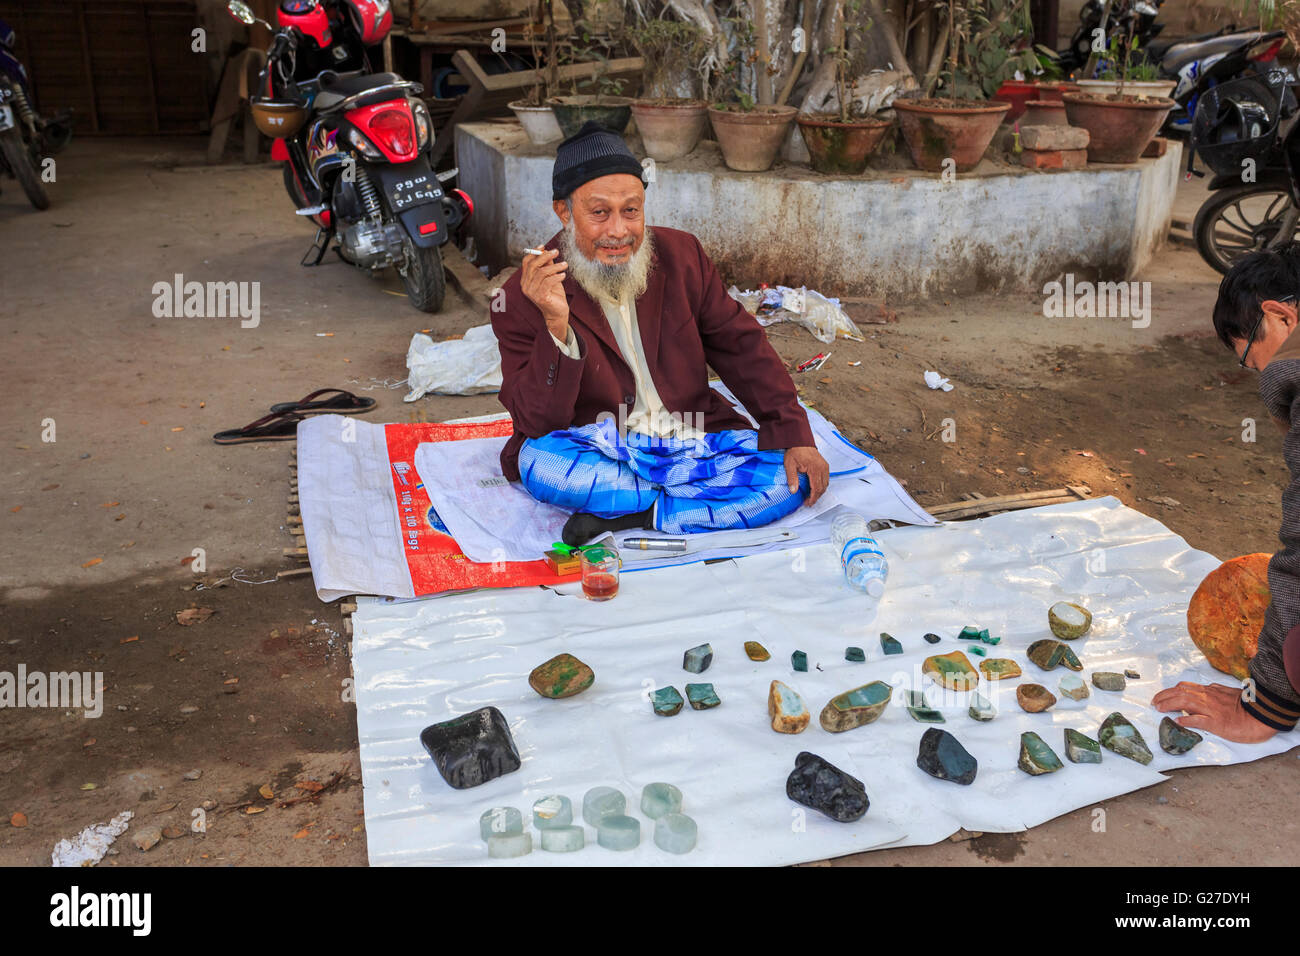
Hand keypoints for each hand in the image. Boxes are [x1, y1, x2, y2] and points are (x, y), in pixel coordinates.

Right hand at [520, 247, 569, 338]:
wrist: (557, 313)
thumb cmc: (554, 295)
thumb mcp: (551, 277)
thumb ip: (547, 265)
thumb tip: (547, 251)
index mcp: (526, 280)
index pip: (526, 262)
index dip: (534, 252)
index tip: (544, 246)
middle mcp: (526, 286)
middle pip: (533, 265)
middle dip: (545, 256)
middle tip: (556, 252)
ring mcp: (532, 292)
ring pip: (542, 272)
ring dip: (555, 266)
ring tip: (565, 265)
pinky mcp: (540, 296)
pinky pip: (548, 281)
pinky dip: (557, 276)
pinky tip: (563, 275)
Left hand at [784, 446, 828, 505]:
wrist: (800, 441)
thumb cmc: (795, 452)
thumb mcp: (789, 465)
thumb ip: (792, 478)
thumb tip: (793, 491)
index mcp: (815, 469)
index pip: (816, 488)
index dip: (813, 498)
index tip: (808, 503)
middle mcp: (823, 468)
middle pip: (823, 488)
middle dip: (816, 497)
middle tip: (808, 502)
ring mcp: (825, 467)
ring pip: (826, 484)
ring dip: (819, 492)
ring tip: (811, 497)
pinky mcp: (825, 465)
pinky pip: (826, 479)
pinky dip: (822, 486)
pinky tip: (815, 489)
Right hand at [1151, 681, 1276, 743]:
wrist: (1264, 713)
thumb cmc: (1243, 726)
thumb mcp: (1219, 729)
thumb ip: (1197, 722)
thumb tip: (1178, 719)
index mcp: (1204, 705)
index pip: (1178, 701)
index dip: (1166, 704)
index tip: (1157, 708)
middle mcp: (1206, 695)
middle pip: (1180, 691)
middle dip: (1165, 695)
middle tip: (1155, 701)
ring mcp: (1213, 691)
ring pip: (1189, 686)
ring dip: (1174, 690)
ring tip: (1166, 695)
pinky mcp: (1221, 690)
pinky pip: (1200, 686)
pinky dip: (1189, 689)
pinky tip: (1189, 693)